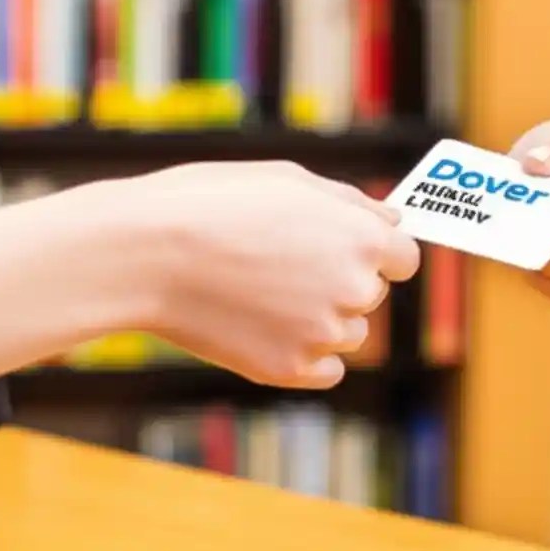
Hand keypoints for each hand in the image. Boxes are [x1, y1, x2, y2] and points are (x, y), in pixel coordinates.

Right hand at [91, 161, 419, 388]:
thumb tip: (393, 221)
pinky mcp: (290, 369)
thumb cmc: (211, 203)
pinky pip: (326, 370)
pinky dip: (305, 355)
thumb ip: (352, 204)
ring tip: (262, 293)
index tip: (347, 251)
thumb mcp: (289, 180)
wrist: (144, 254)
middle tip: (280, 264)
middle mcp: (356, 289)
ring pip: (348, 333)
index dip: (377, 253)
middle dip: (340, 281)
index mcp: (364, 239)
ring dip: (322, 319)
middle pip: (372, 294)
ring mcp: (324, 334)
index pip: (405, 258)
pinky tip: (266, 329)